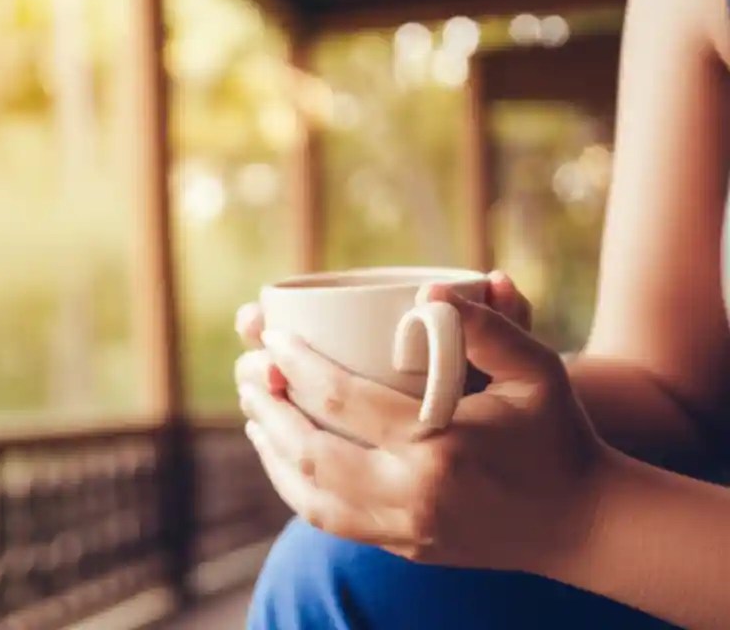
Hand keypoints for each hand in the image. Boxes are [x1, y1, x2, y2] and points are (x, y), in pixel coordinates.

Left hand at [234, 282, 605, 573]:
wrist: (585, 524)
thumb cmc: (558, 436)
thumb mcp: (540, 371)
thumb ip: (492, 327)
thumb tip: (433, 288)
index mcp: (439, 446)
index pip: (342, 402)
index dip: (296, 366)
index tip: (271, 338)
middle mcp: (413, 495)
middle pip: (310, 452)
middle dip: (268, 409)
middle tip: (250, 373)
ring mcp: (405, 529)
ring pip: (310, 496)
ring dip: (272, 452)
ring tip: (254, 414)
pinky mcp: (404, 547)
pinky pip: (331, 521)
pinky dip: (296, 488)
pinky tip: (284, 459)